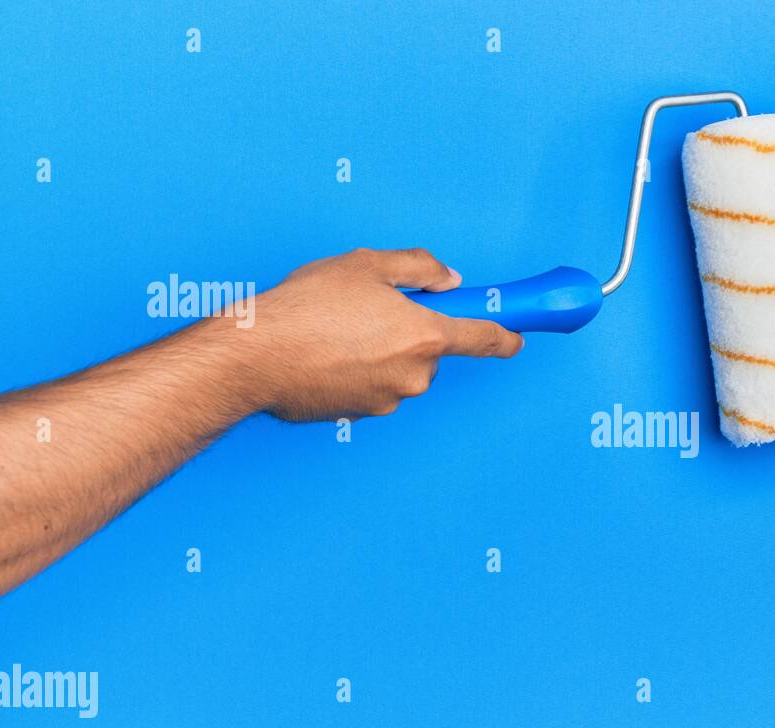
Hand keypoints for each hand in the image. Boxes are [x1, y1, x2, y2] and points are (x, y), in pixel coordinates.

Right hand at [233, 247, 523, 420]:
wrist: (254, 356)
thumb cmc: (305, 308)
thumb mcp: (366, 265)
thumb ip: (418, 269)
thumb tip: (446, 280)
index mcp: (425, 336)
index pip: (483, 339)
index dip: (506, 335)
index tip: (519, 337)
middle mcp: (415, 374)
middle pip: (430, 351)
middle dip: (408, 331)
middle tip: (368, 310)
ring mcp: (388, 399)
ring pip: (398, 369)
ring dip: (379, 351)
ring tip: (334, 331)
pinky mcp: (361, 415)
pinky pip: (371, 386)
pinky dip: (356, 371)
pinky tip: (324, 354)